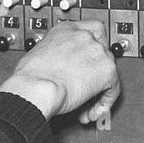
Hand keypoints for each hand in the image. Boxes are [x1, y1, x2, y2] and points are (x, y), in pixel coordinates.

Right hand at [0, 19, 120, 122]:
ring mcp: (98, 51)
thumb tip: (56, 67)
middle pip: (102, 54)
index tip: (90, 62)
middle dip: (94, 75)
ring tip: (83, 109)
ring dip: (98, 93)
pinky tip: (91, 112)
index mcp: (66, 29)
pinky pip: (113, 89)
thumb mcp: (38, 54)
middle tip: (83, 92)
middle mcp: (84, 36)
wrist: (36, 87)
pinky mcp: (107, 70)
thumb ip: (54, 55)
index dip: (94, 47)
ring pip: (108, 73)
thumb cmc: (30, 76)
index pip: (92, 29)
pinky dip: (105, 103)